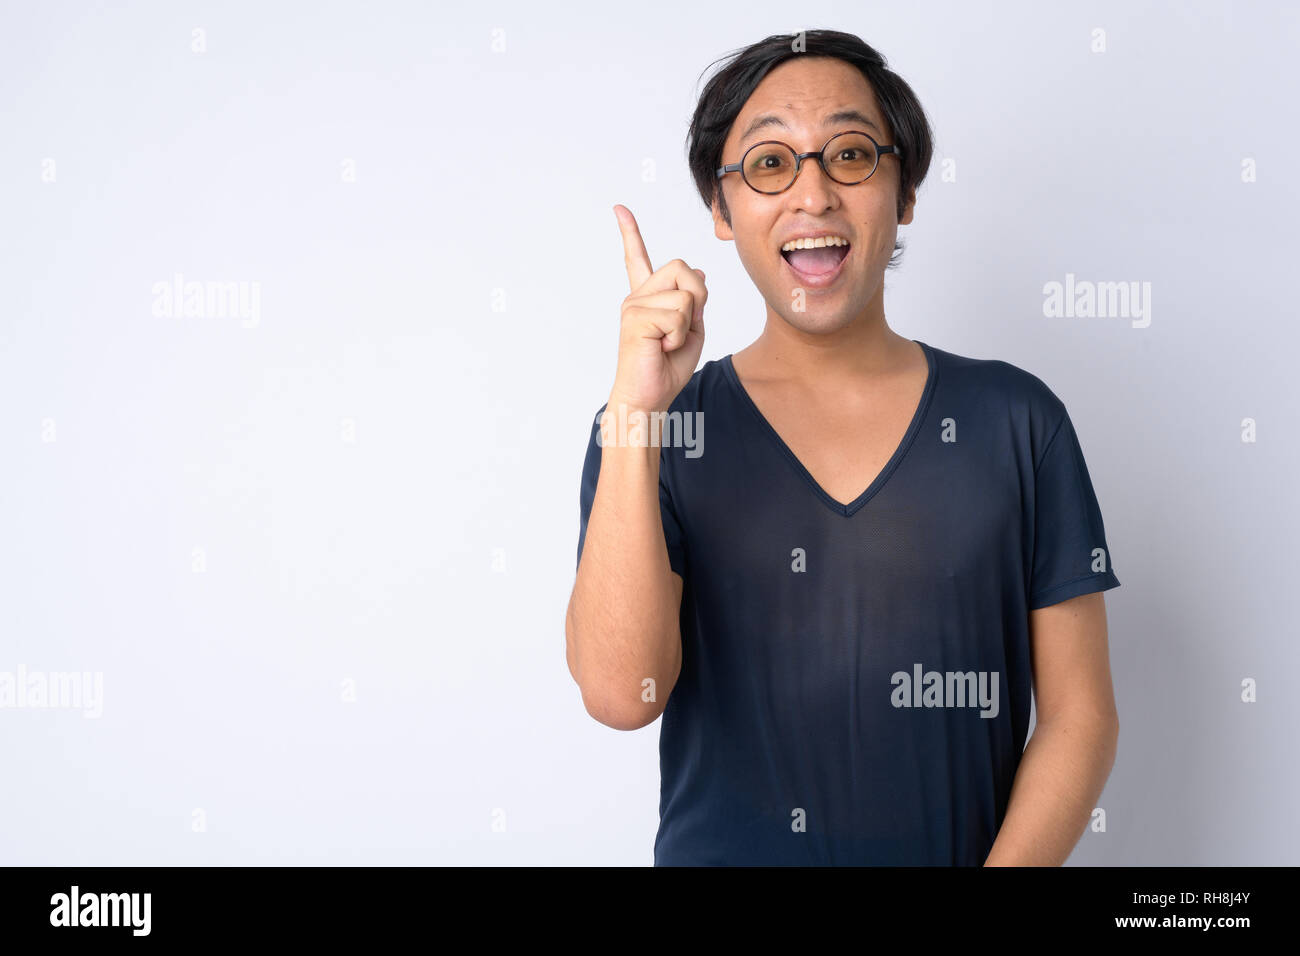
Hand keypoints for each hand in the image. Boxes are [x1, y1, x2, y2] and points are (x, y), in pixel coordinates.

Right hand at [608, 204, 706, 413]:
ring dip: (688, 324)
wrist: (648, 399)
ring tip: (668, 344)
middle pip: (683, 269)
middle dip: (697, 297)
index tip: (618, 209)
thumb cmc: (666, 369)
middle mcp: (636, 297)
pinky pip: (678, 314)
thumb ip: (694, 302)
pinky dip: (680, 336)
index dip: (630, 233)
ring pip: (685, 295)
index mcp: (647, 298)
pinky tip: (662, 348)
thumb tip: (699, 273)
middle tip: (682, 329)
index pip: (638, 259)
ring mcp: (633, 305)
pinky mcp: (635, 317)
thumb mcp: (692, 330)